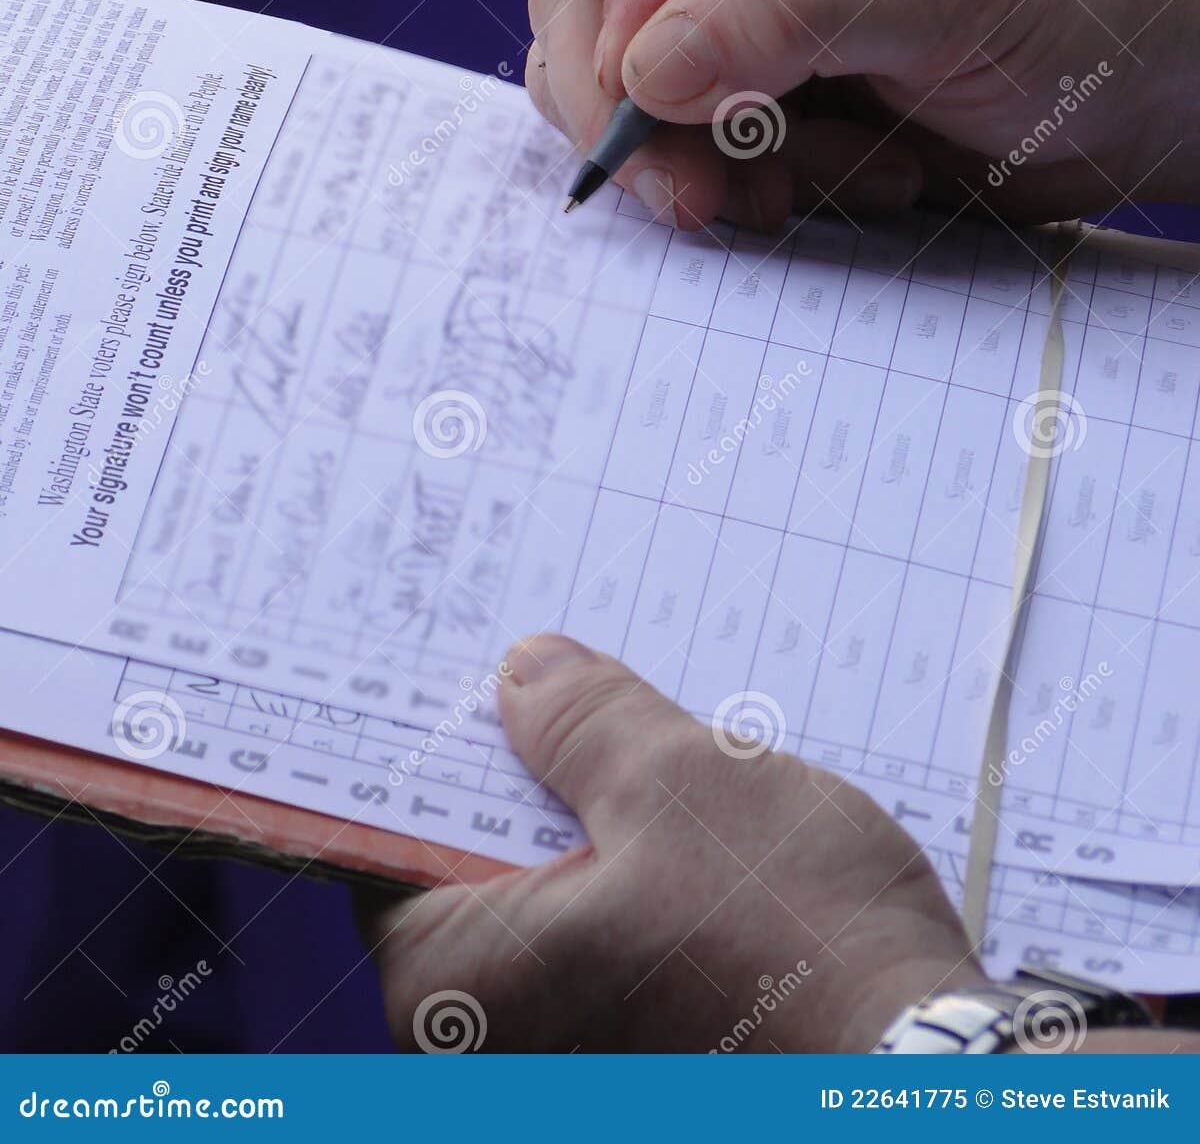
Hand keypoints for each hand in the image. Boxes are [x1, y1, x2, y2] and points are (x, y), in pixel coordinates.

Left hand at [360, 635, 979, 1052]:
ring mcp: (564, 1045)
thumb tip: (525, 676)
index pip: (385, 835)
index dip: (423, 743)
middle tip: (547, 676)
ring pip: (540, 887)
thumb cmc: (792, 940)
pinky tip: (668, 802)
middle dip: (512, 767)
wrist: (920, 1064)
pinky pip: (593, 924)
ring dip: (577, 808)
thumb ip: (579, 721)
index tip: (449, 675)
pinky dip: (617, 860)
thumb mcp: (674, 782)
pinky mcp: (631, 1039)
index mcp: (460, 981)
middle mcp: (490, 1035)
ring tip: (620, 725)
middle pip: (466, 857)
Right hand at [528, 0, 1199, 229]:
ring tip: (801, 187)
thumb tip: (644, 71)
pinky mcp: (748, 90)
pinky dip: (732, 185)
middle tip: (695, 186)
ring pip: (616, 84)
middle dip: (630, 102)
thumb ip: (794, 11)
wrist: (1146, 90)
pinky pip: (674, 145)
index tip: (655, 75)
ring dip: (692, 158)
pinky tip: (838, 186)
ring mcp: (731, 4)